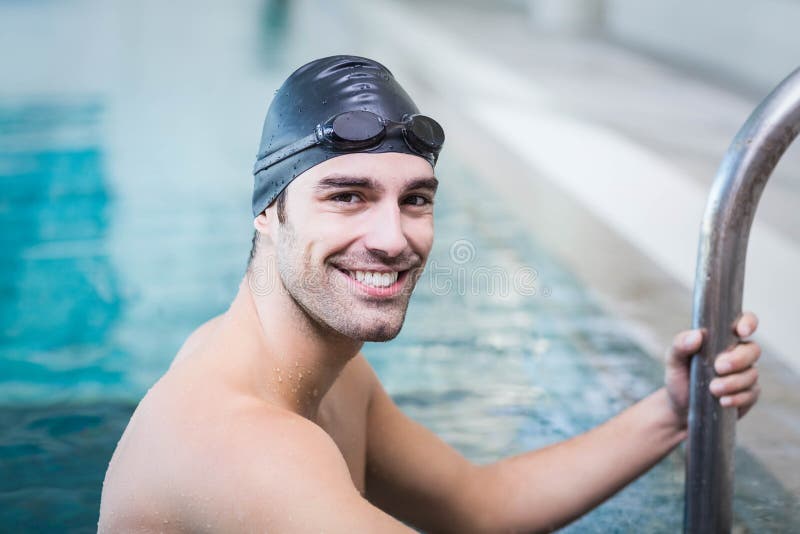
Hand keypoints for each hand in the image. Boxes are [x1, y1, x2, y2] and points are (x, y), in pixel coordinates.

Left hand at [664, 311, 760, 426]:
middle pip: (753, 349)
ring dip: (733, 382)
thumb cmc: (680, 377)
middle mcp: (738, 354)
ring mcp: (746, 374)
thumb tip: (696, 336)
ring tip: (713, 389)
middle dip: (738, 359)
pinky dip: (738, 397)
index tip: (740, 332)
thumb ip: (680, 344)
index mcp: (722, 339)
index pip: (744, 322)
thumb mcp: (674, 360)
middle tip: (718, 367)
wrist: (680, 407)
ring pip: (752, 373)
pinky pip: (752, 394)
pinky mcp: (748, 394)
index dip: (748, 323)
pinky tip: (723, 401)